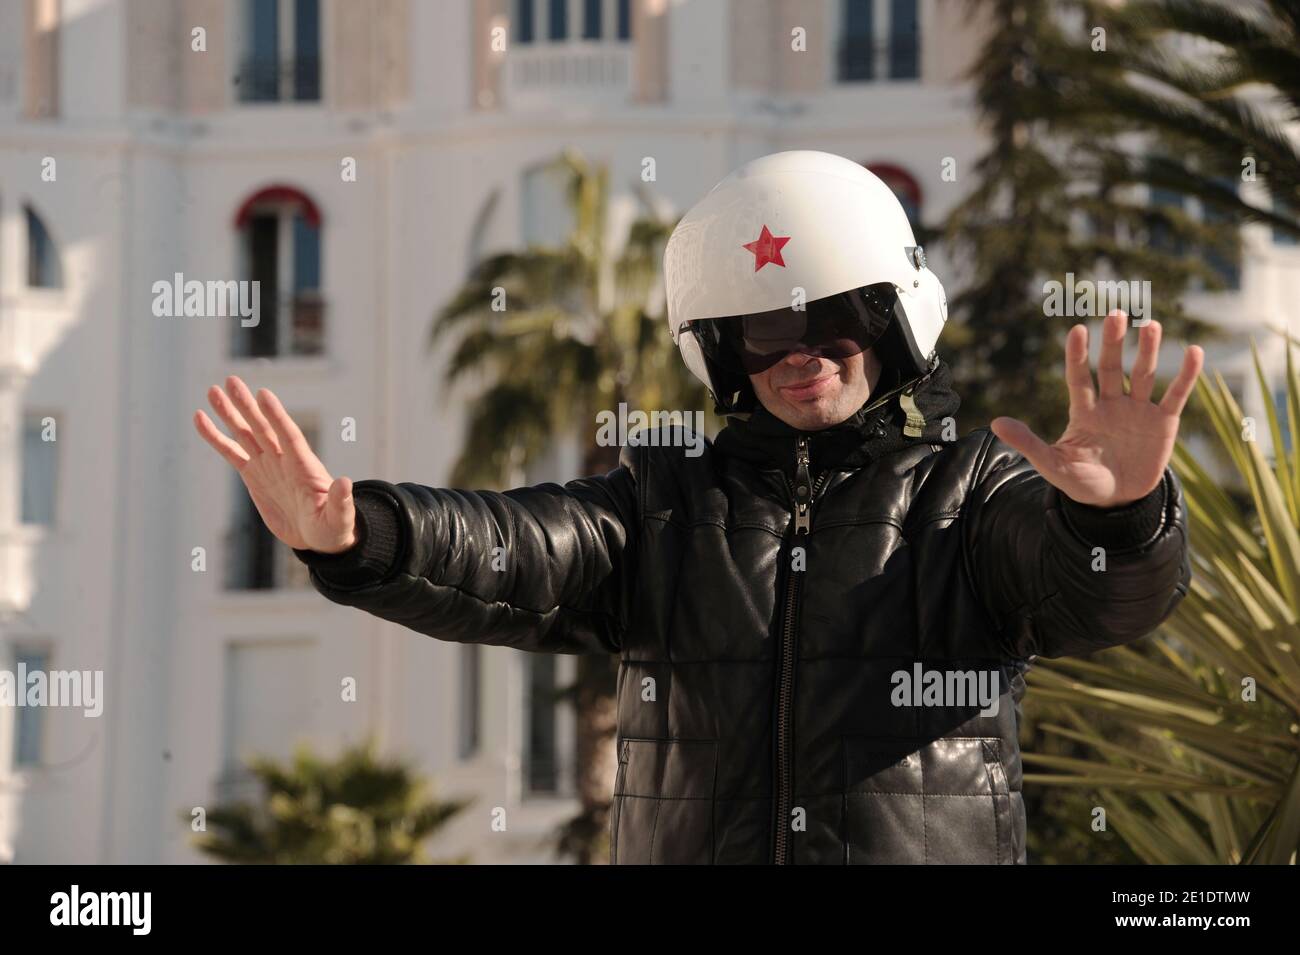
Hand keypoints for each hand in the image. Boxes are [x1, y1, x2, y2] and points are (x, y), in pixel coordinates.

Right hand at [193, 375, 356, 552]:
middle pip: (263, 427)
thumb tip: (345, 482)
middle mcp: (284, 460)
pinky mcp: (253, 475)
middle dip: (247, 406)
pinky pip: (231, 453)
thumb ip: (341, 500)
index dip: (277, 416)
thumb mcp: (340, 517)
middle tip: (231, 380)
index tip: (264, 394)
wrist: (319, 537)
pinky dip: (216, 437)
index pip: (289, 436)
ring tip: (213, 390)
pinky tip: (201, 419)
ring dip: (230, 413)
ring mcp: (267, 465)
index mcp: (304, 467)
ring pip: (245, 434)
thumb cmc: (333, 527)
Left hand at [990, 310, 1203, 507]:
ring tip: (1151, 325)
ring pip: (1143, 374)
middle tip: (1116, 313)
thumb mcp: (1053, 465)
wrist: (1116, 502)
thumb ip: (1028, 443)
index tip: (1077, 330)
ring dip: (1148, 350)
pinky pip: (1176, 394)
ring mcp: (1138, 410)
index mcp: (1084, 411)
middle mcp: (1111, 404)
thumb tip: (994, 423)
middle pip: (1111, 367)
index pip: (1080, 377)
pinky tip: (1195, 351)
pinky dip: (1186, 375)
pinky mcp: (1164, 422)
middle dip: (1114, 342)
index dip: (1078, 355)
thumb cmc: (1082, 482)